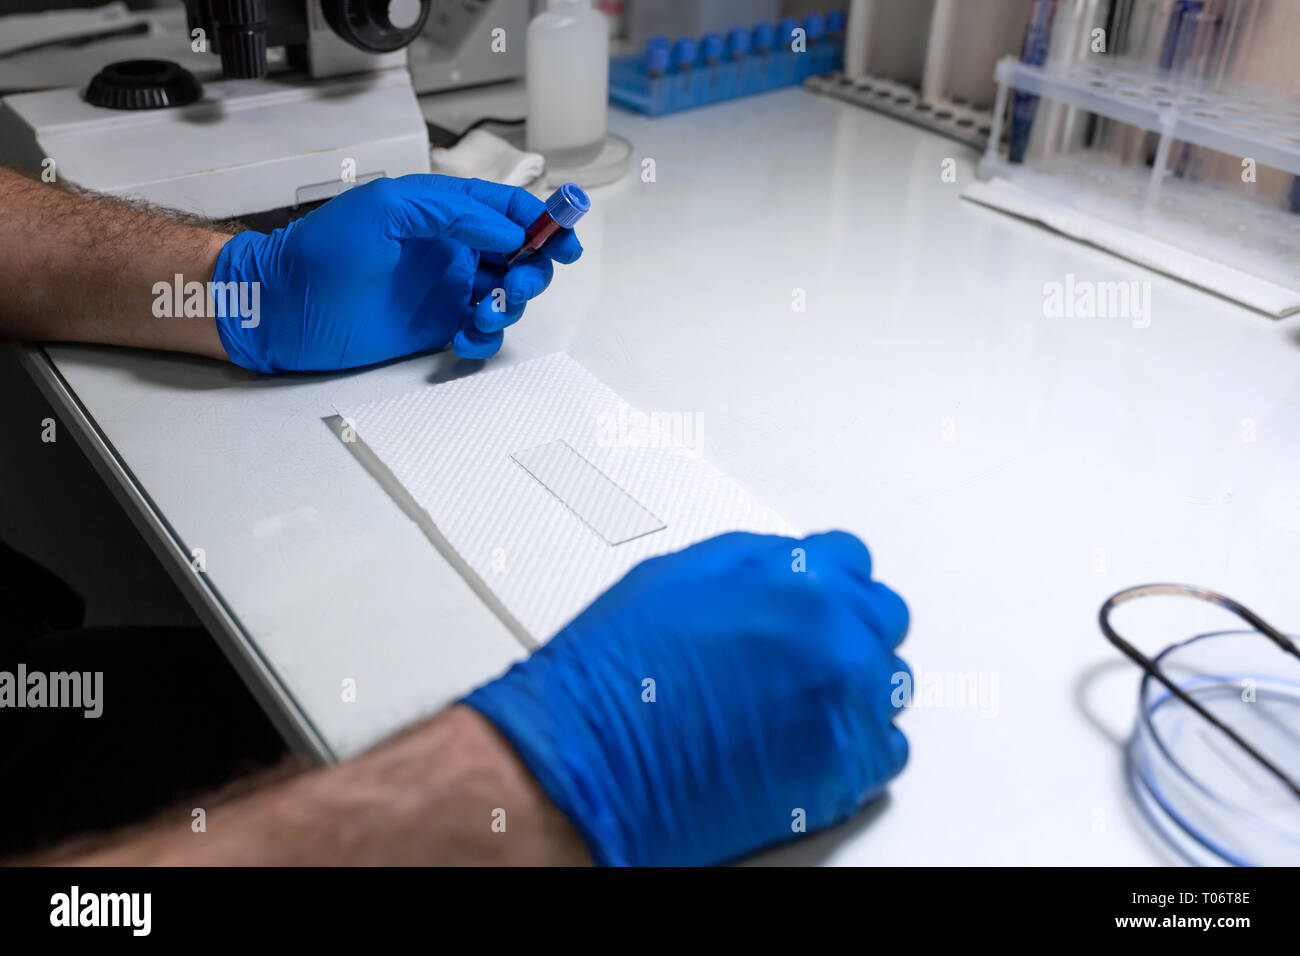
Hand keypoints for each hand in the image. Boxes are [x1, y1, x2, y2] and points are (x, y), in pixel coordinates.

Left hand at [211, 175, 581, 371]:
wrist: (283, 309)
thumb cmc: (322, 252)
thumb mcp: (386, 209)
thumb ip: (454, 213)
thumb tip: (508, 230)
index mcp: (442, 211)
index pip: (508, 208)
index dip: (543, 220)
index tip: (563, 238)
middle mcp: (451, 247)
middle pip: (520, 254)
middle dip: (533, 268)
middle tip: (517, 282)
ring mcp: (446, 288)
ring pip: (506, 295)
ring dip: (509, 305)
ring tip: (483, 312)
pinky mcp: (437, 325)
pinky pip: (482, 331)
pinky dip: (485, 336)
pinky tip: (465, 336)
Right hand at [463, 531, 910, 865]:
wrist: (589, 762)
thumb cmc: (615, 675)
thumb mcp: (678, 576)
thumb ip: (754, 565)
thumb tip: (785, 565)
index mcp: (799, 581)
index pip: (852, 560)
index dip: (824, 580)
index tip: (811, 597)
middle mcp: (835, 641)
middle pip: (881, 618)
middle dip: (845, 626)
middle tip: (798, 649)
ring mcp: (846, 708)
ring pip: (888, 682)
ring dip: (852, 683)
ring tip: (793, 698)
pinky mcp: (845, 772)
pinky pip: (886, 748)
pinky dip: (853, 743)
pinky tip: (803, 737)